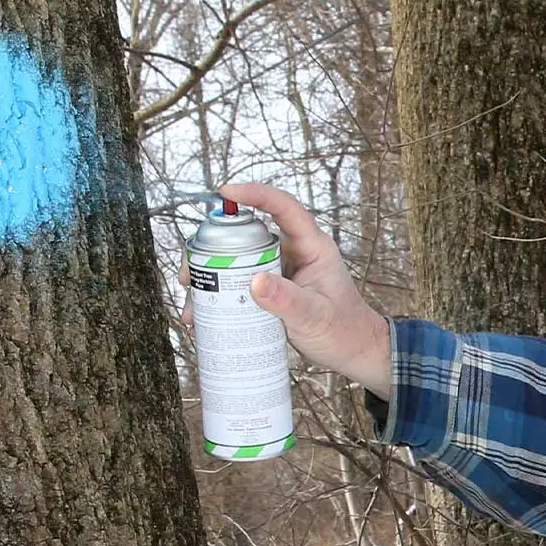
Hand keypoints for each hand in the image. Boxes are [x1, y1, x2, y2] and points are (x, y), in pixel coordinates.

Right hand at [180, 181, 393, 398]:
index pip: (284, 208)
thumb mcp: (316, 317)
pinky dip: (219, 297)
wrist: (353, 353)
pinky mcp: (269, 291)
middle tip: (192, 273)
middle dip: (214, 248)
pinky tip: (203, 316)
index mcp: (312, 247)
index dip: (256, 194)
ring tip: (193, 302)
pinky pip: (239, 284)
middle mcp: (292, 253)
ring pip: (237, 261)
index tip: (226, 192)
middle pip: (247, 235)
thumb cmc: (345, 331)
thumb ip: (288, 301)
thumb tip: (254, 282)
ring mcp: (279, 271)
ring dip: (211, 277)